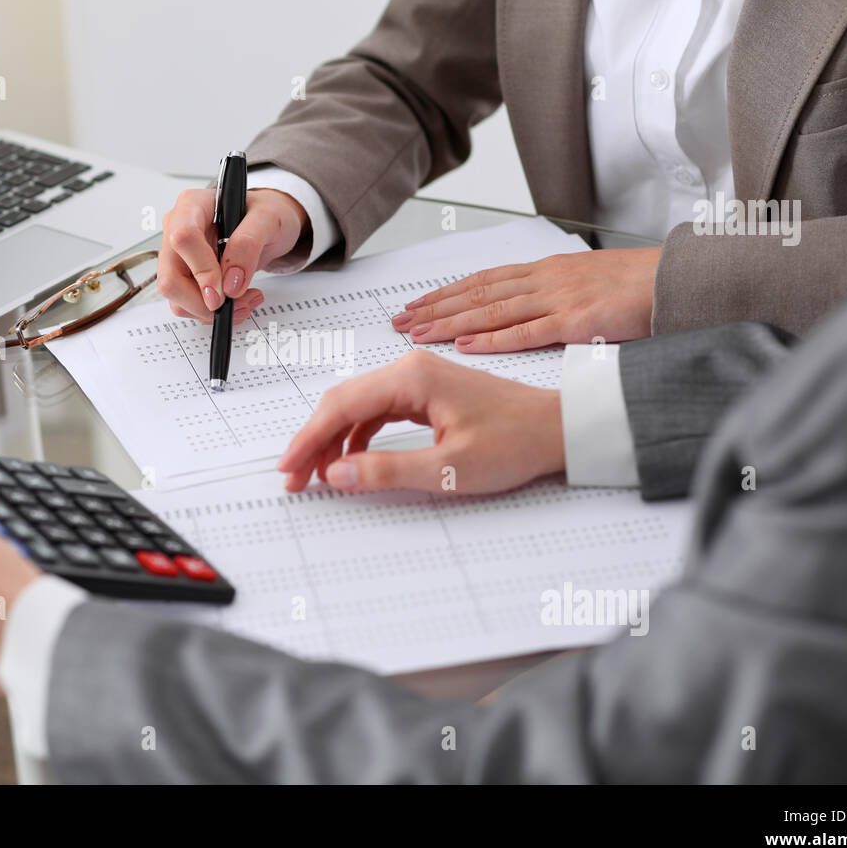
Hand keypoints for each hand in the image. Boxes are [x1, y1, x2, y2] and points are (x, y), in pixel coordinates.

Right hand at [156, 187, 309, 322]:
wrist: (268, 226)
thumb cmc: (266, 214)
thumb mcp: (269, 219)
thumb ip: (249, 244)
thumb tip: (230, 282)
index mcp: (193, 205)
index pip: (183, 239)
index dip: (201, 271)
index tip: (223, 293)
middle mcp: (177, 228)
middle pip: (170, 277)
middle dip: (203, 301)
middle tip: (237, 303)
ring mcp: (178, 255)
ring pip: (176, 297)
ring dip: (210, 310)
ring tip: (245, 300)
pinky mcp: (184, 275)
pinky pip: (187, 304)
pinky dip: (211, 312)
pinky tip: (237, 301)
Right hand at [277, 350, 564, 493]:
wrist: (557, 428)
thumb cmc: (516, 441)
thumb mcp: (450, 469)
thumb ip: (388, 472)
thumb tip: (338, 474)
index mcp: (412, 378)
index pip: (341, 405)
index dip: (309, 440)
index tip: (289, 469)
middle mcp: (410, 369)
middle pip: (342, 402)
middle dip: (314, 441)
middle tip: (296, 478)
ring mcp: (417, 378)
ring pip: (357, 407)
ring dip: (334, 440)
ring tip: (318, 475)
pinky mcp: (425, 392)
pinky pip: (377, 411)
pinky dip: (358, 435)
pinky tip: (353, 460)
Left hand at [390, 247, 659, 352]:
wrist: (681, 280)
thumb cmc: (639, 288)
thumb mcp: (588, 285)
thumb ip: (554, 297)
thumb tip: (524, 313)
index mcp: (547, 270)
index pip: (483, 282)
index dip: (445, 293)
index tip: (415, 304)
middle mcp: (545, 280)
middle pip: (477, 294)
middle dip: (434, 308)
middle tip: (398, 320)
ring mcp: (559, 299)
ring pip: (492, 311)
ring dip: (451, 323)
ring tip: (417, 333)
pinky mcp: (577, 321)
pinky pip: (527, 331)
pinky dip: (493, 339)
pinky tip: (466, 345)